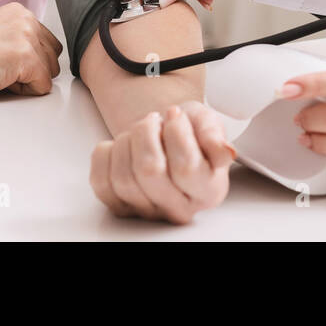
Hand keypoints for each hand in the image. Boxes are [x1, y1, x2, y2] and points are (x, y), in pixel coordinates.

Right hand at [0, 2, 61, 99]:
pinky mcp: (25, 57)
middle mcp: (26, 19)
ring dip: (27, 81)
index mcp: (19, 12)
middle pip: (52, 58)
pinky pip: (42, 87)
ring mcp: (27, 36)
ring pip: (50, 72)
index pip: (47, 43)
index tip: (2, 62)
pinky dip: (23, 93)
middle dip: (32, 71)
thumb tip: (45, 61)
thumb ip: (20, 40)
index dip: (29, 61)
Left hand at [89, 100, 234, 223]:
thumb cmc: (187, 132)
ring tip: (140, 133)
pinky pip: (100, 181)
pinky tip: (122, 147)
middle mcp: (179, 209)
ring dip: (127, 141)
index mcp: (209, 191)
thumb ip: (215, 136)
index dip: (176, 132)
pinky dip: (106, 155)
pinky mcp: (119, 207)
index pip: (186, 168)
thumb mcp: (207, 124)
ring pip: (123, 177)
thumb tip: (225, 152)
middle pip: (149, 172)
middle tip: (154, 120)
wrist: (162, 135)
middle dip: (146, 133)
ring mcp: (147, 211)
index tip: (175, 115)